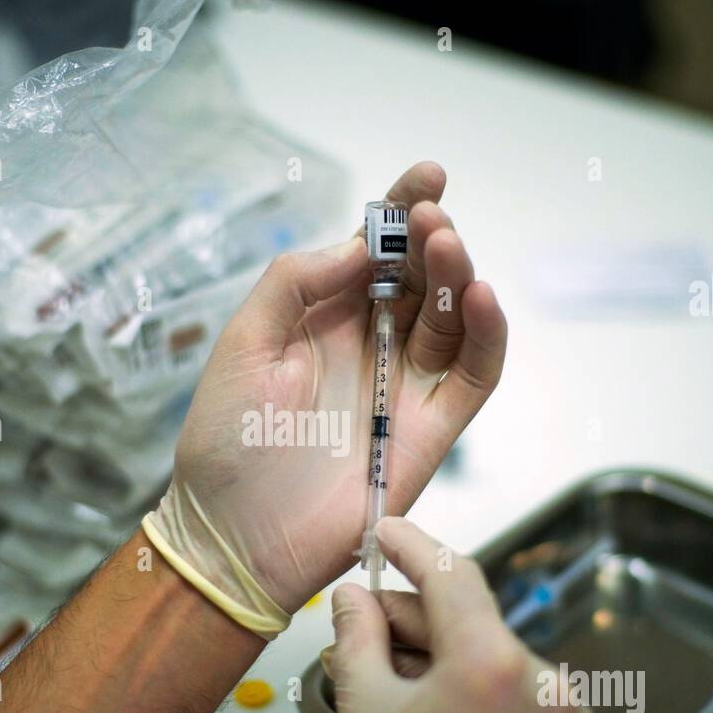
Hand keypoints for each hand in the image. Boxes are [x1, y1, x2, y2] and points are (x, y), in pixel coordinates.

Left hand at [145, 162, 506, 628]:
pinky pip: (474, 376)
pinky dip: (487, 337)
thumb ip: (293, 285)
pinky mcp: (430, 430)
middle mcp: (371, 347)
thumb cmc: (226, 443)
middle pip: (422, 280)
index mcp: (325, 320)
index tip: (427, 175)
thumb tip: (356, 245)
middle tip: (432, 219)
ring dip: (458, 278)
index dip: (403, 212)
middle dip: (433, 241)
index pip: (376, 254)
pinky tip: (480, 299)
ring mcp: (405, 387)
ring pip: (452, 319)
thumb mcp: (243, 345)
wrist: (234, 536)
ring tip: (448, 248)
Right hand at [329, 517, 594, 712]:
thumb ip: (357, 642)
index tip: (386, 531)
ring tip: (394, 699)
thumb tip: (352, 601)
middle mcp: (544, 683)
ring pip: (491, 659)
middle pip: (469, 618)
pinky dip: (475, 694)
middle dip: (412, 619)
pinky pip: (516, 695)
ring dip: (441, 662)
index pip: (451, 570)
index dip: (410, 543)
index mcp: (493, 665)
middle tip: (362, 629)